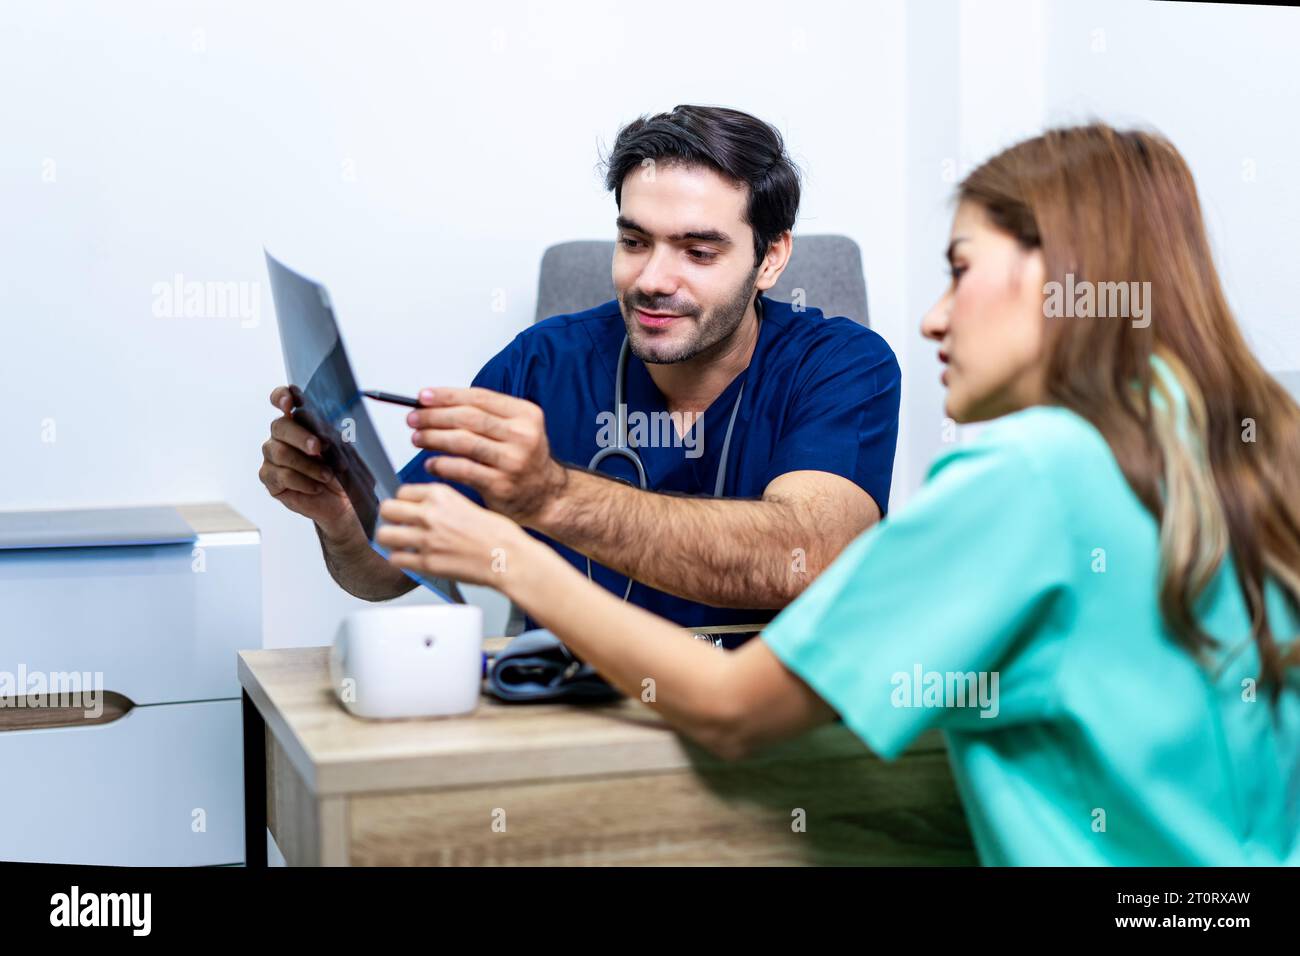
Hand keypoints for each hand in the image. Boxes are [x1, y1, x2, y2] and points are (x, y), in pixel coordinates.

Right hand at [260, 386, 355, 538]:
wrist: (345, 503)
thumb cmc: (344, 473)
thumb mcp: (344, 452)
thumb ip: (330, 440)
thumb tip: (320, 437)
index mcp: (301, 421)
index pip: (281, 399)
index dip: (281, 397)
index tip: (289, 402)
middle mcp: (282, 436)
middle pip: (279, 426)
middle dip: (300, 436)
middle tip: (319, 448)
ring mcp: (273, 457)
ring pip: (280, 452)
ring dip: (307, 465)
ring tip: (327, 476)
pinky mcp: (270, 479)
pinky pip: (280, 476)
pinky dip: (303, 481)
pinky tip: (317, 487)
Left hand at [376, 483, 529, 587]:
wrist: (510, 557)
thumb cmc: (499, 534)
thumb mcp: (469, 503)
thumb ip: (443, 504)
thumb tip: (426, 509)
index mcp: (441, 495)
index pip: (402, 491)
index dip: (404, 501)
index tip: (406, 508)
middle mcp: (430, 514)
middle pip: (387, 509)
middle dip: (390, 518)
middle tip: (397, 524)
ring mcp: (426, 539)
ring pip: (384, 535)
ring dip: (390, 539)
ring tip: (399, 543)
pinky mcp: (427, 563)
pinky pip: (396, 559)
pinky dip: (400, 560)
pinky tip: (410, 559)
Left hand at [405, 387, 568, 525]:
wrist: (547, 496)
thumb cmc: (524, 460)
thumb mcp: (517, 429)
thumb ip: (486, 415)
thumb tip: (438, 404)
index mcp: (526, 415)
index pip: (479, 398)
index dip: (447, 395)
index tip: (423, 397)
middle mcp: (522, 435)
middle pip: (468, 418)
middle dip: (434, 416)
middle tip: (413, 418)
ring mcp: (512, 461)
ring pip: (463, 442)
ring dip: (433, 438)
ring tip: (417, 438)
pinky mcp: (501, 484)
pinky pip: (462, 470)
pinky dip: (441, 465)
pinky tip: (431, 464)